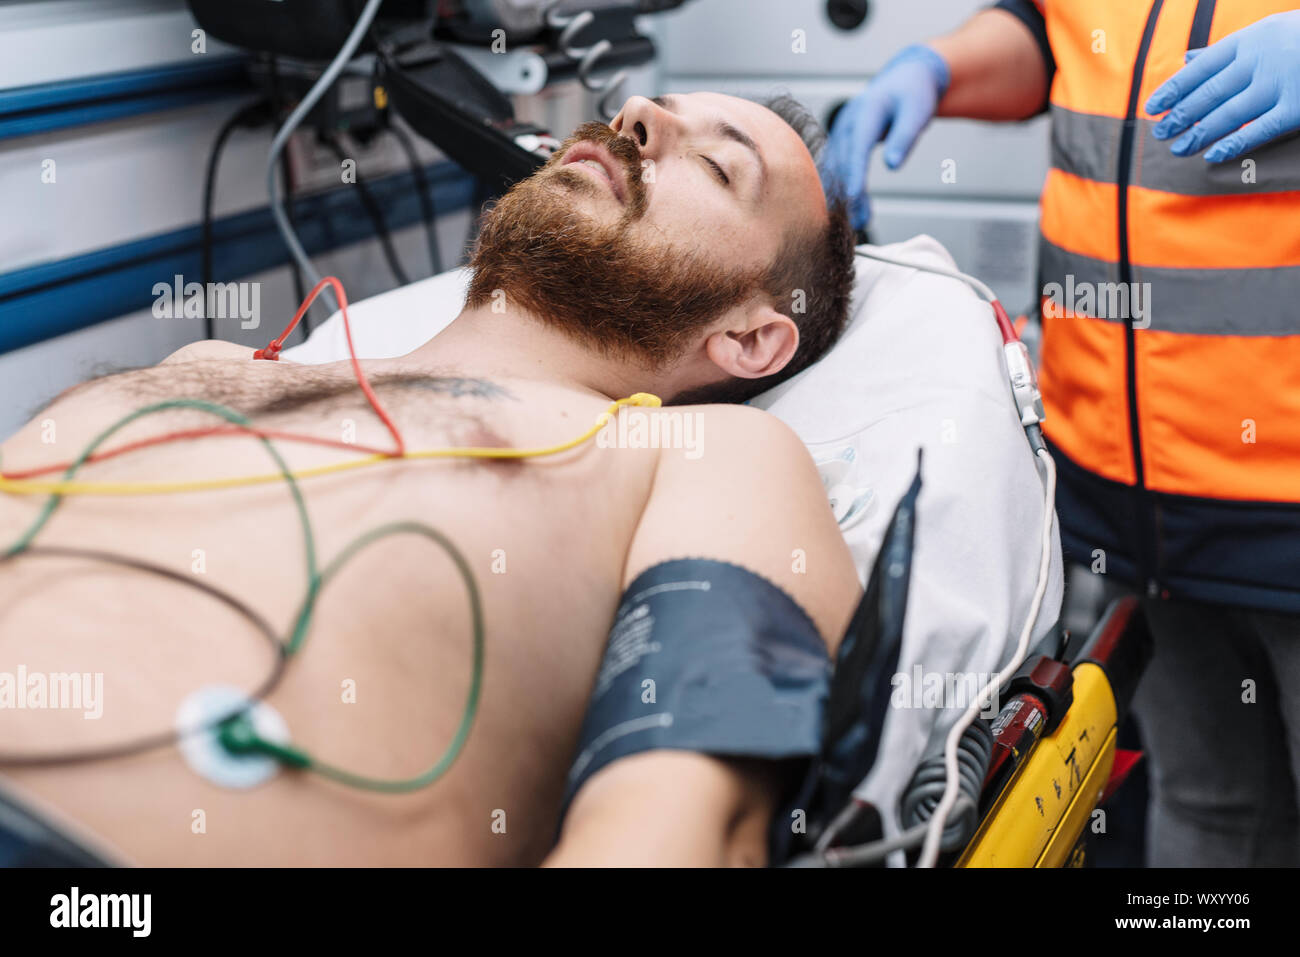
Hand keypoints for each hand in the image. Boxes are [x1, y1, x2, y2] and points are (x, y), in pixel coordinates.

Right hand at [822, 45, 950, 229]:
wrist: (905, 78)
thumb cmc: (914, 94)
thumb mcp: (917, 111)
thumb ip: (905, 137)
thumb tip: (892, 166)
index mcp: (867, 110)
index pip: (858, 145)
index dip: (855, 172)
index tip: (854, 198)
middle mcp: (848, 120)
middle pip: (844, 161)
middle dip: (849, 192)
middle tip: (860, 222)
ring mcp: (841, 130)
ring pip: (837, 167)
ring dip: (844, 194)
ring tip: (859, 221)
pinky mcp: (841, 140)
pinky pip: (836, 166)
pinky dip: (841, 187)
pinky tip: (848, 208)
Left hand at [1146, 11, 1299, 162]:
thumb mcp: (1268, 33)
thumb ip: (1227, 51)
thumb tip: (1186, 59)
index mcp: (1252, 39)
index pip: (1201, 67)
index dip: (1174, 88)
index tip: (1152, 107)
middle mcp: (1262, 60)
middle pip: (1209, 93)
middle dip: (1180, 116)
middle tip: (1160, 133)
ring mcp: (1281, 84)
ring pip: (1229, 114)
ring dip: (1199, 134)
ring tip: (1179, 148)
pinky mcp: (1298, 108)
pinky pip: (1259, 130)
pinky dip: (1234, 144)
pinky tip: (1213, 155)